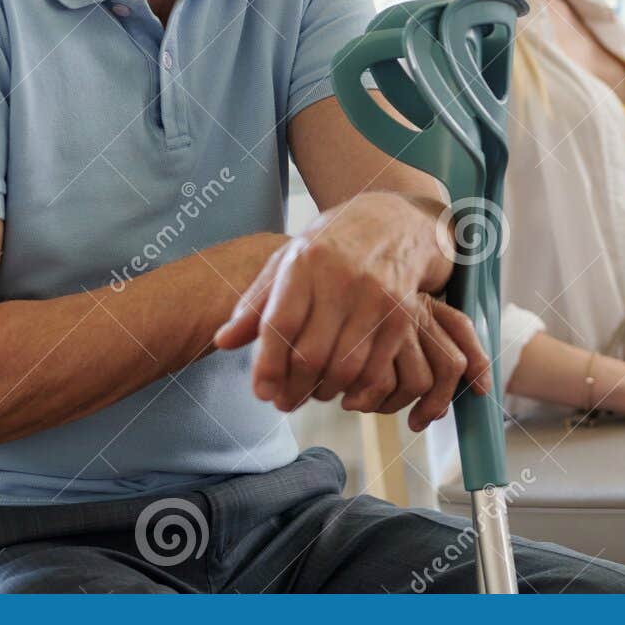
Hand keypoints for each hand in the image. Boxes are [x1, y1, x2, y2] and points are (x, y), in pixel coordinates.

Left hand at [213, 194, 490, 431]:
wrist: (392, 222)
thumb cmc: (330, 246)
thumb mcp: (286, 261)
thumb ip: (255, 302)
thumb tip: (223, 342)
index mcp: (305, 262)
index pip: (281, 324)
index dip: (268, 366)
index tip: (261, 392)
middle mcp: (342, 279)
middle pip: (312, 354)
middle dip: (293, 389)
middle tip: (284, 401)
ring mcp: (376, 298)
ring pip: (345, 368)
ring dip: (324, 392)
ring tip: (312, 394)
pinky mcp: (401, 315)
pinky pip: (376, 368)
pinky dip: (357, 389)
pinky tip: (344, 387)